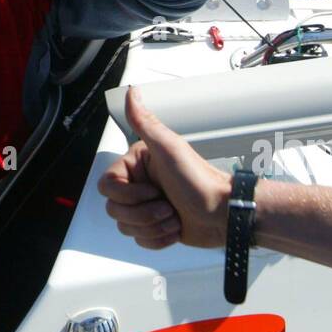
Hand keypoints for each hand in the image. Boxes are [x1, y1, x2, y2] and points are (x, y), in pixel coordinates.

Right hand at [98, 85, 232, 249]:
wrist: (223, 214)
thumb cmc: (200, 181)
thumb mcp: (169, 148)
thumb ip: (145, 121)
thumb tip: (132, 92)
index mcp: (138, 164)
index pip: (107, 187)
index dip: (129, 195)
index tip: (152, 190)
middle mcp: (140, 183)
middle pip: (115, 210)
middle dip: (144, 214)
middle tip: (167, 205)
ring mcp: (147, 206)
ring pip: (126, 226)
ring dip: (153, 227)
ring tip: (173, 217)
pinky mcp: (155, 226)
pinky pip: (139, 240)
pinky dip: (158, 239)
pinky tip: (175, 228)